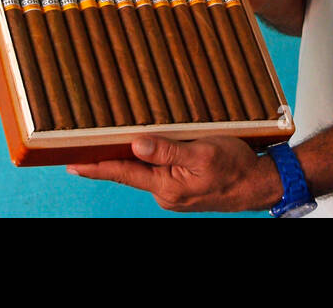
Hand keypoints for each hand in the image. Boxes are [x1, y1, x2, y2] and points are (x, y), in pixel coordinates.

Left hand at [68, 135, 281, 211]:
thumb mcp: (203, 152)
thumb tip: (136, 144)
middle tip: (82, 144)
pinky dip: (151, 157)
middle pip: (131, 170)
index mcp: (167, 186)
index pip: (123, 172)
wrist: (260, 184)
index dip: (96, 166)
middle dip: (109, 157)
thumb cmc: (236, 167)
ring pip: (145, 169)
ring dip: (132, 154)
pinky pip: (159, 169)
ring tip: (112, 139)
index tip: (72, 163)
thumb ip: (168, 149)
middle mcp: (166, 192)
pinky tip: (147, 145)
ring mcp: (173, 191)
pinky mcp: (182, 186)